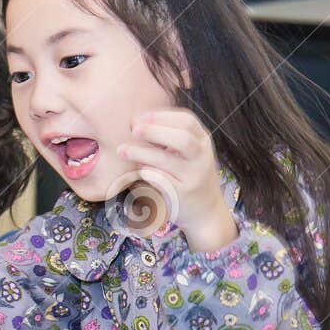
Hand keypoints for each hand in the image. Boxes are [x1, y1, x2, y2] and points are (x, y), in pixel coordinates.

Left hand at [118, 109, 237, 251]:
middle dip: (155, 131)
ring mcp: (194, 177)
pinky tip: (138, 171)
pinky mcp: (183, 194)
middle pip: (181, 139)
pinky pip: (160, 180)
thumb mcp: (188, 153)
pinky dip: (147, 173)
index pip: (187, 121)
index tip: (140, 118)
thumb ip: (169, 137)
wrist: (207, 212)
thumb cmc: (189, 175)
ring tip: (122, 150)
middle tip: (133, 130)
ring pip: (167, 160)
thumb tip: (134, 123)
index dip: (162, 116)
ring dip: (142, 153)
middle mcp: (202, 158)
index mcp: (203, 141)